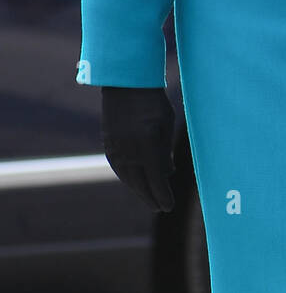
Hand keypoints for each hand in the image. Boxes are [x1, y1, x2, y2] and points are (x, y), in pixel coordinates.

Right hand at [101, 86, 175, 212]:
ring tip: (150, 198)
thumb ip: (165, 150)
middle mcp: (129, 151)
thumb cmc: (153, 101)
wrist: (125, 84)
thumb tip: (169, 173)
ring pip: (128, 179)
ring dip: (139, 190)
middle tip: (161, 207)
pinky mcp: (109, 146)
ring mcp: (116, 150)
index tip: (169, 206)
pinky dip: (129, 179)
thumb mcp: (166, 124)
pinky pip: (120, 170)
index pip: (156, 179)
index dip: (163, 195)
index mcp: (147, 145)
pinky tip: (136, 182)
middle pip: (141, 184)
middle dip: (151, 197)